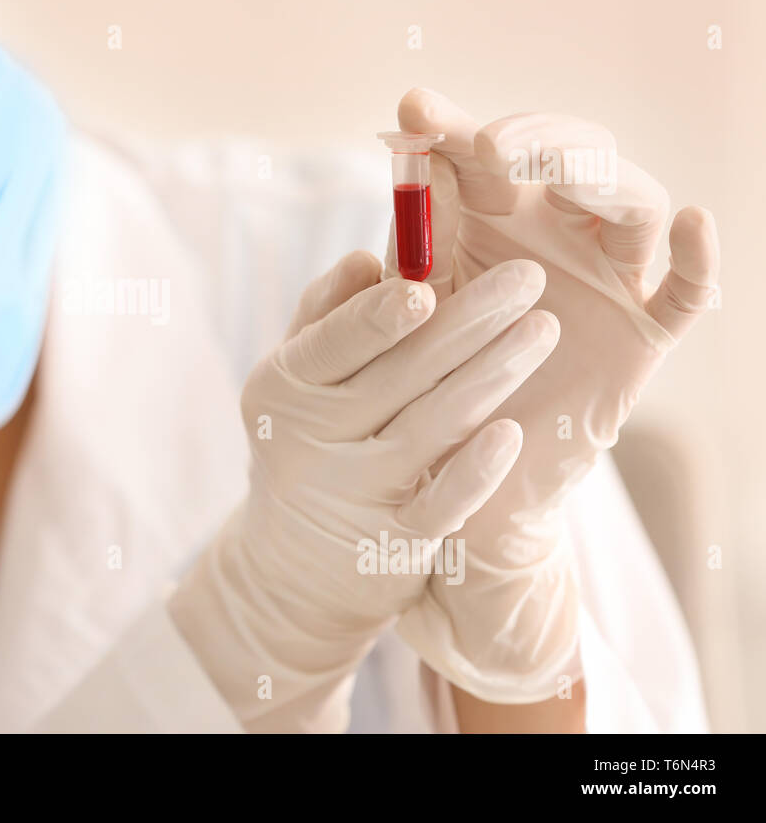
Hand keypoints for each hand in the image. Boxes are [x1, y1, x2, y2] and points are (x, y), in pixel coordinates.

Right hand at [169, 250, 557, 730]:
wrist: (292, 570)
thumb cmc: (307, 445)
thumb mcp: (297, 383)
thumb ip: (327, 318)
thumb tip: (366, 257)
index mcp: (283, 388)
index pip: (332, 344)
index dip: (377, 318)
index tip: (426, 288)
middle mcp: (310, 440)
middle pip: (397, 376)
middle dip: (468, 323)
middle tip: (529, 278)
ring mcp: (353, 493)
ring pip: (429, 427)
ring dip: (492, 374)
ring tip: (545, 330)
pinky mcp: (395, 543)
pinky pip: (441, 504)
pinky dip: (474, 471)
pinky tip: (513, 433)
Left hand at [385, 89, 720, 701]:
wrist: (449, 469)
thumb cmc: (416, 376)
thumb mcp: (404, 309)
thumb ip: (407, 243)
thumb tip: (405, 165)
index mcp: (489, 215)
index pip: (482, 152)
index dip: (452, 127)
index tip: (414, 111)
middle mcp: (554, 230)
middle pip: (568, 156)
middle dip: (533, 141)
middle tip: (488, 149)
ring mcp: (607, 274)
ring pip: (630, 204)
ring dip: (598, 181)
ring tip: (559, 175)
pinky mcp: (643, 329)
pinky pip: (687, 289)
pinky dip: (698, 256)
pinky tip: (692, 223)